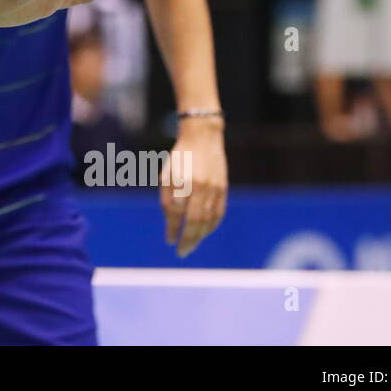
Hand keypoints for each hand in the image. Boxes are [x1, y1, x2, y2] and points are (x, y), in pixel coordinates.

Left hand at [160, 119, 226, 257]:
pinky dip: (211, 226)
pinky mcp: (223, 189)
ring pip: (209, 220)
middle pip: (195, 222)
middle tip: (181, 253)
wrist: (203, 138)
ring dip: (200, 236)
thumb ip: (168, 199)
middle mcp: (201, 187)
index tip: (169, 241)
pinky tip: (204, 233)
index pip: (178, 214)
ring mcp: (215, 188)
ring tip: (191, 245)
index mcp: (183, 182)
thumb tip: (172, 224)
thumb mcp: (167, 175)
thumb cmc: (179, 158)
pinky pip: (219, 213)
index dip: (173, 229)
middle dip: (188, 240)